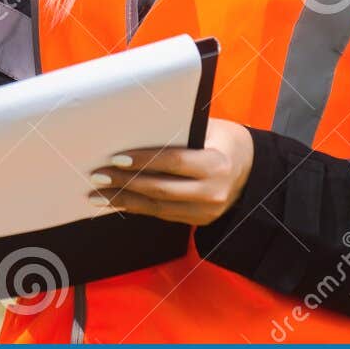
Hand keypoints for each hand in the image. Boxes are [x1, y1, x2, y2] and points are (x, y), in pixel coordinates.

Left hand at [87, 118, 254, 225]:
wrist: (251, 170)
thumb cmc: (224, 140)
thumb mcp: (208, 129)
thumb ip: (179, 131)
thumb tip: (134, 128)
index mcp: (217, 165)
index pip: (174, 162)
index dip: (144, 161)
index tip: (116, 158)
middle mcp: (213, 192)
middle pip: (161, 189)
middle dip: (126, 183)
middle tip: (98, 176)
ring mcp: (206, 211)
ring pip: (158, 207)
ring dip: (124, 200)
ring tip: (97, 194)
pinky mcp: (198, 220)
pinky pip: (162, 214)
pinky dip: (137, 207)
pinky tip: (117, 202)